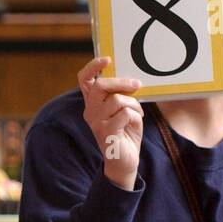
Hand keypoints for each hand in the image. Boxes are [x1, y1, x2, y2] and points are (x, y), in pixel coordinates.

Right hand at [79, 56, 142, 189]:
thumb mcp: (124, 110)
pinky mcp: (106, 133)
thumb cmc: (125, 134)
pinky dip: (136, 116)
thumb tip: (130, 81)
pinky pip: (125, 114)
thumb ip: (121, 96)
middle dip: (121, 82)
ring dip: (134, 104)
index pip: (84, 80)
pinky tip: (136, 123)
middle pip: (100, 85)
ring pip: (117, 99)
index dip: (93, 67)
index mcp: (92, 104)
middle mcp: (90, 112)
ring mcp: (96, 123)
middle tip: (137, 85)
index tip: (107, 59)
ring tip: (138, 113)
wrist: (124, 162)